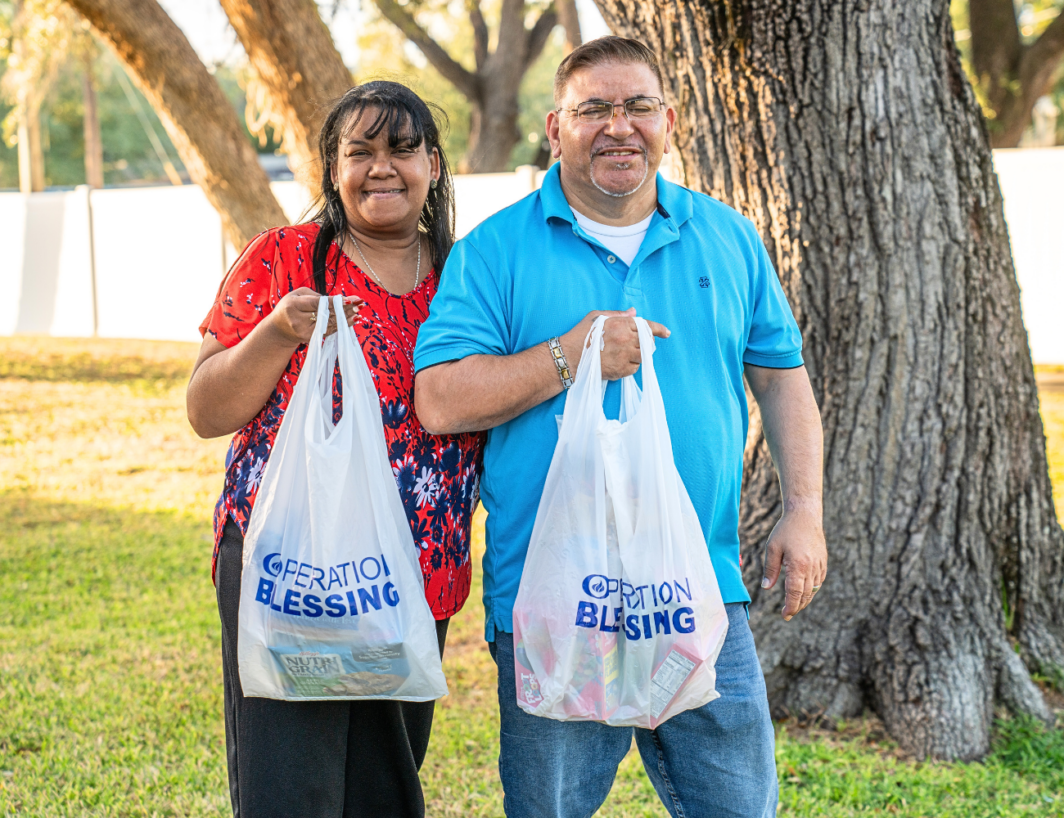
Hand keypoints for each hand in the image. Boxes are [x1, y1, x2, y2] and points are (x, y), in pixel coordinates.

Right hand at [265, 288, 362, 346]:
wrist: (279, 330)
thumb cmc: (289, 307)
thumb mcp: (297, 295)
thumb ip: (315, 295)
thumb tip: (336, 299)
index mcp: (293, 306)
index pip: (317, 304)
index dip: (334, 302)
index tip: (349, 299)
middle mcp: (299, 320)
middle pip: (326, 313)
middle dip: (345, 308)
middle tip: (360, 303)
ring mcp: (305, 332)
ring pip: (330, 323)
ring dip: (347, 317)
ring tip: (359, 310)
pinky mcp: (312, 338)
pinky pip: (330, 330)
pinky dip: (343, 324)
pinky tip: (354, 319)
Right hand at [560, 308, 670, 380]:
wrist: (569, 358)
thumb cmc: (581, 335)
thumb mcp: (597, 317)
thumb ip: (618, 314)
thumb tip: (634, 312)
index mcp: (620, 324)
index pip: (646, 326)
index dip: (659, 329)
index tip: (666, 333)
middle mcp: (625, 339)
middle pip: (648, 342)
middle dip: (647, 343)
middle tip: (639, 344)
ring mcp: (625, 356)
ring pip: (644, 356)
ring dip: (640, 355)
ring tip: (628, 353)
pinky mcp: (622, 370)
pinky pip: (635, 368)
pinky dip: (632, 365)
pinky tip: (621, 362)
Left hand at [760, 502, 826, 620]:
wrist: (805, 515)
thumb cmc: (786, 530)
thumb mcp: (773, 548)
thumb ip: (770, 569)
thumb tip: (766, 587)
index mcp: (798, 565)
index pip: (795, 593)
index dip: (790, 606)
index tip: (785, 615)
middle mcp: (811, 567)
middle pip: (806, 595)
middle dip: (797, 607)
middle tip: (788, 614)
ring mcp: (819, 565)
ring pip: (814, 589)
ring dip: (805, 600)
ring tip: (795, 605)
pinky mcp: (823, 561)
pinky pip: (819, 581)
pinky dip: (813, 589)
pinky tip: (805, 592)